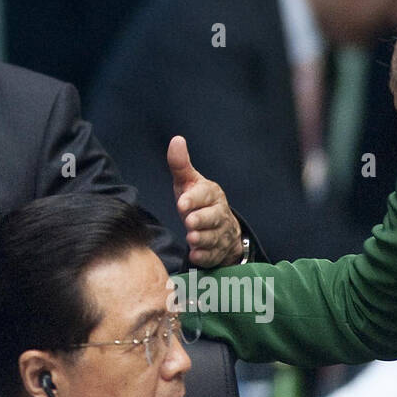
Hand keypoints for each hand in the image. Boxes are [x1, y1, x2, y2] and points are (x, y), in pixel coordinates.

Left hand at [167, 135, 243, 267]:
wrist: (220, 227)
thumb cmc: (198, 202)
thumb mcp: (188, 183)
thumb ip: (180, 165)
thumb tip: (176, 140)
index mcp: (211, 194)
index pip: (204, 195)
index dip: (194, 199)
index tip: (182, 203)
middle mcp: (218, 213)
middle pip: (213, 217)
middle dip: (201, 220)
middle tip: (190, 222)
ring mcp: (220, 233)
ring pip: (213, 237)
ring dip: (202, 239)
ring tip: (191, 239)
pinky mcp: (217, 250)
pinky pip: (213, 255)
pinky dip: (205, 256)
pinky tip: (195, 255)